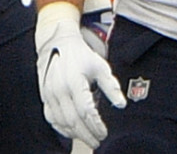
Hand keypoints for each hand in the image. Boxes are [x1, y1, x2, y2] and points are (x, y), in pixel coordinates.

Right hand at [35, 2, 125, 148]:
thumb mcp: (101, 67)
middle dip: (87, 134)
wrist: (58, 45)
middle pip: (73, 120)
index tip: (105, 133)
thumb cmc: (82, 57)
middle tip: (98, 141)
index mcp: (74, 83)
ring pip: (61, 122)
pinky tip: (73, 133)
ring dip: (75, 133)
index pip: (85, 111)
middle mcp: (59, 91)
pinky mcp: (44, 98)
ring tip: (89, 138)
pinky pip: (51, 119)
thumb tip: (121, 105)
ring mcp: (49, 96)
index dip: (95, 125)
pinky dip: (62, 129)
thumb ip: (111, 86)